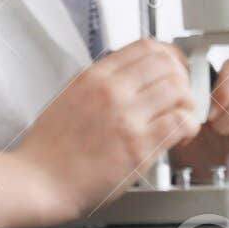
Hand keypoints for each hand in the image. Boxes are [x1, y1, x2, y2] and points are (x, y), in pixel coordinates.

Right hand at [17, 39, 199, 218]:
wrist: (40, 180)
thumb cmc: (50, 148)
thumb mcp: (68, 96)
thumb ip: (98, 83)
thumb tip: (126, 75)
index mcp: (94, 76)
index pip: (145, 47)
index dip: (168, 55)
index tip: (174, 66)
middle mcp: (111, 91)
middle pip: (167, 64)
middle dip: (182, 77)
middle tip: (181, 93)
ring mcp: (126, 117)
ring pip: (178, 90)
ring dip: (187, 102)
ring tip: (182, 115)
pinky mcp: (138, 146)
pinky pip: (179, 122)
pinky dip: (188, 125)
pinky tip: (182, 134)